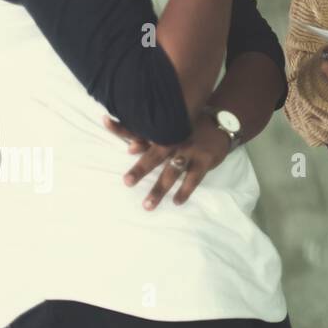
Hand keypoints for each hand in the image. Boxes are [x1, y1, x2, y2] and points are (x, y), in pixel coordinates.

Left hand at [103, 114, 228, 209]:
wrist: (222, 124)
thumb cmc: (190, 127)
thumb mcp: (173, 126)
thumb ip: (150, 137)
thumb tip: (128, 148)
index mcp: (165, 130)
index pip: (140, 129)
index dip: (122, 127)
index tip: (105, 122)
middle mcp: (176, 139)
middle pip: (155, 154)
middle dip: (141, 168)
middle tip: (127, 182)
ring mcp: (190, 150)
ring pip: (172, 171)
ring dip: (160, 188)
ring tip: (147, 205)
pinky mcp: (205, 160)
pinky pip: (194, 178)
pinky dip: (185, 190)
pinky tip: (176, 201)